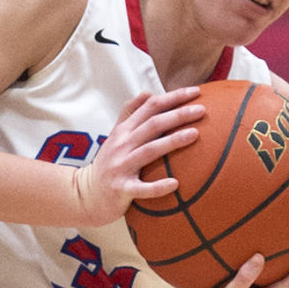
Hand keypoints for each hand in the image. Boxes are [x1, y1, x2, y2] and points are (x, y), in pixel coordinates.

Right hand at [72, 89, 204, 226]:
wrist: (86, 195)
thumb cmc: (107, 165)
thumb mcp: (115, 136)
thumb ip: (129, 114)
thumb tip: (148, 93)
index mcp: (124, 131)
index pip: (149, 106)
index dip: (173, 97)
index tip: (196, 92)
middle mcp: (122, 145)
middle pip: (152, 125)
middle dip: (178, 115)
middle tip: (202, 110)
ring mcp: (121, 167)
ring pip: (149, 151)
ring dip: (172, 142)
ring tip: (195, 135)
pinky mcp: (121, 189)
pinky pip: (142, 188)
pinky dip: (158, 187)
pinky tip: (175, 184)